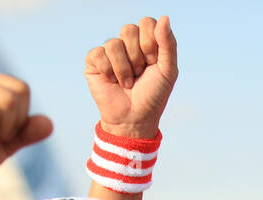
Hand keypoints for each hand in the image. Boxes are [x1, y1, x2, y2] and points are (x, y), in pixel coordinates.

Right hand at [85, 15, 177, 138]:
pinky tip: (113, 82)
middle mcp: (128, 44)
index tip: (153, 62)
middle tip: (140, 73)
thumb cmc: (153, 95)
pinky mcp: (94, 61)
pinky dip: (109, 71)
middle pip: (128, 30)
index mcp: (147, 42)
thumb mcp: (168, 70)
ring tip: (127, 82)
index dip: (150, 42)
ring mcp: (110, 52)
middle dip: (137, 56)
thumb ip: (168, 44)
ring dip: (124, 69)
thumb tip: (165, 17)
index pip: (146, 22)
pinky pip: (98, 54)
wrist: (135, 119)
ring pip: (113, 44)